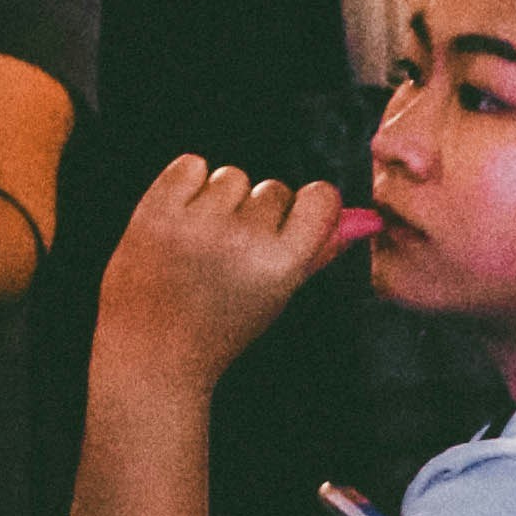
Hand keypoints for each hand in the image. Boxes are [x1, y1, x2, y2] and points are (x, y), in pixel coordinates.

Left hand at [90, 155, 342, 401]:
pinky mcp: (156, 210)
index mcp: (282, 263)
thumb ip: (321, 251)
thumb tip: (363, 219)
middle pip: (274, 188)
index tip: (295, 222)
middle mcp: (243, 239)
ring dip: (221, 199)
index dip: (311, 206)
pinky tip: (181, 220)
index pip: (321, 197)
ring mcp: (197, 223)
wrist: (152, 350)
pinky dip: (187, 184)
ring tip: (203, 241)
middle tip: (233, 255)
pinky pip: (190, 166)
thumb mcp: (279, 295)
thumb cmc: (221, 327)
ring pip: (231, 176)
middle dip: (259, 213)